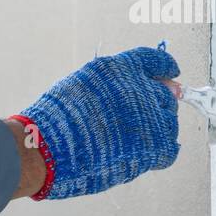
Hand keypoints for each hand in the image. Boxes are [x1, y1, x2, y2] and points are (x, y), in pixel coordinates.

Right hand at [11, 43, 180, 199]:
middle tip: (136, 122)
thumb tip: (148, 86)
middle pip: (165, 94)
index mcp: (120, 68)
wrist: (46, 148)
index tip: (170, 73)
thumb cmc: (57, 120)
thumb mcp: (82, 83)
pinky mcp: (154, 146)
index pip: (154, 61)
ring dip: (156, 130)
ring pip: (169, 122)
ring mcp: (150, 116)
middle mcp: (139, 87)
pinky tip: (141, 155)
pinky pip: (169, 149)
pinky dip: (159, 154)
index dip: (164, 68)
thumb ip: (115, 82)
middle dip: (156, 105)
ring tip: (130, 141)